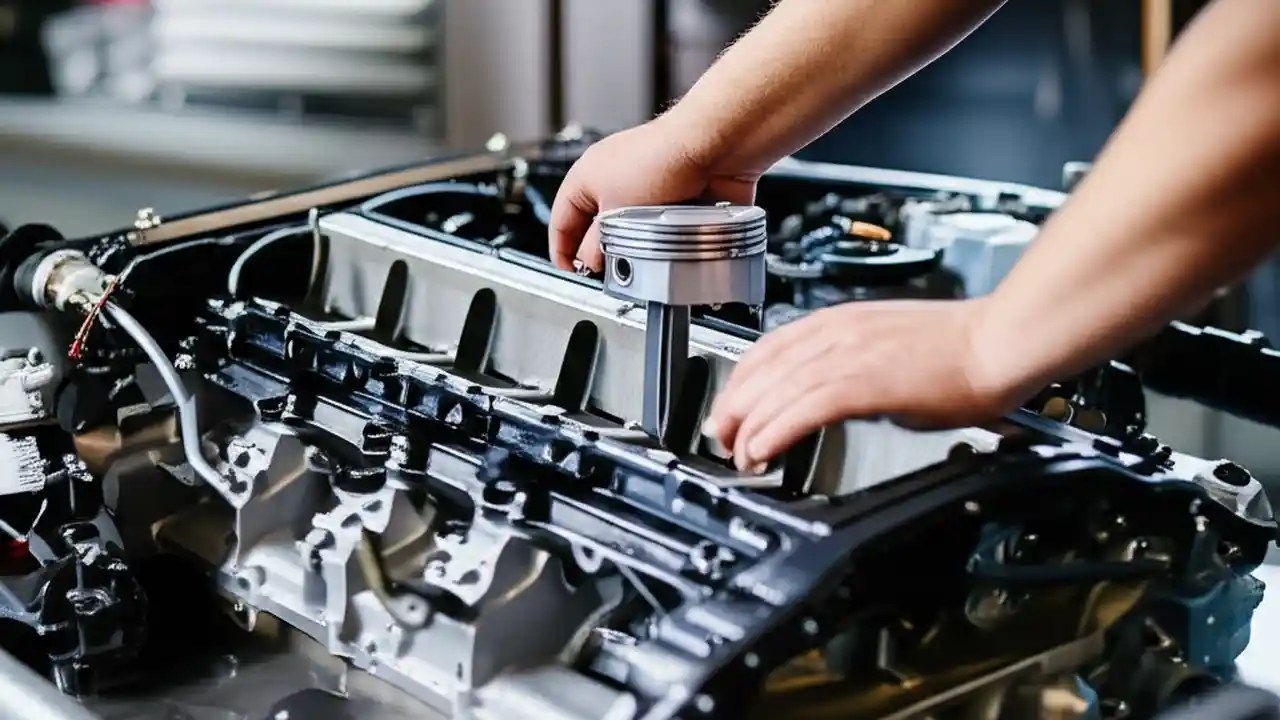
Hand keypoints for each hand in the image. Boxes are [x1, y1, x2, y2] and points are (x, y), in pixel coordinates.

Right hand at [549, 118, 760, 271]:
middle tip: (607, 272)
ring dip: (636, 244)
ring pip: (630, 227)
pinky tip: (666, 245)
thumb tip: (592, 263)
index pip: (561, 220)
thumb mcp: (614, 217)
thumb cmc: (660, 159)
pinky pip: (659, 222)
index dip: (561, 250)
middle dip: (601, 250)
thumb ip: (597, 246)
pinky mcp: (672, 190)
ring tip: (640, 259)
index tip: (569, 272)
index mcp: (585, 176)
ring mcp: (644, 184)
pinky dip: (661, 235)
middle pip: (595, 226)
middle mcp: (612, 177)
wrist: (708, 146)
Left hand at [702, 299, 1021, 471]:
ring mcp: (849, 355)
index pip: (769, 347)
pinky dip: (777, 430)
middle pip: (763, 368)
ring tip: (739, 453)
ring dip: (751, 426)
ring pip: (778, 390)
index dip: (741, 381)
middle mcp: (836, 332)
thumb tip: (838, 396)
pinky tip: (764, 449)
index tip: (731, 407)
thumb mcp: (888, 347)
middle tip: (721, 436)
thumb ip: (854, 367)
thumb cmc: (960, 350)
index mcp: (840, 320)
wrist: (998, 343)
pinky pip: (805, 408)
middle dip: (734, 406)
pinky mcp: (865, 382)